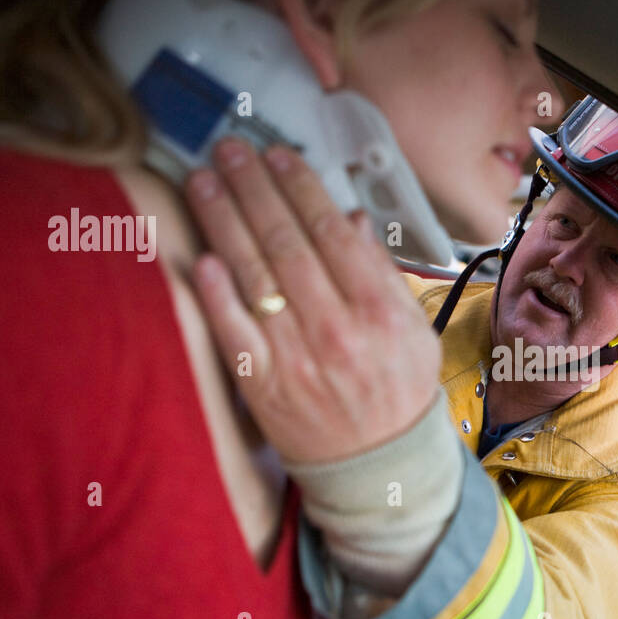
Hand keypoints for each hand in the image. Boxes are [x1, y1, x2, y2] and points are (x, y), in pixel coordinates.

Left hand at [185, 138, 442, 463]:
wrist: (379, 469)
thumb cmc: (399, 394)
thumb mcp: (416, 332)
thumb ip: (384, 275)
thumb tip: (354, 219)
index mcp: (380, 311)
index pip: (333, 232)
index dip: (301, 187)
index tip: (278, 155)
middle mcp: (337, 330)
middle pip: (286, 243)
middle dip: (254, 189)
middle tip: (229, 150)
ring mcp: (295, 357)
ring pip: (254, 275)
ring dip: (224, 221)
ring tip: (202, 180)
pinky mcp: (262, 385)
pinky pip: (233, 331)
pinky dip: (216, 293)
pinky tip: (201, 255)